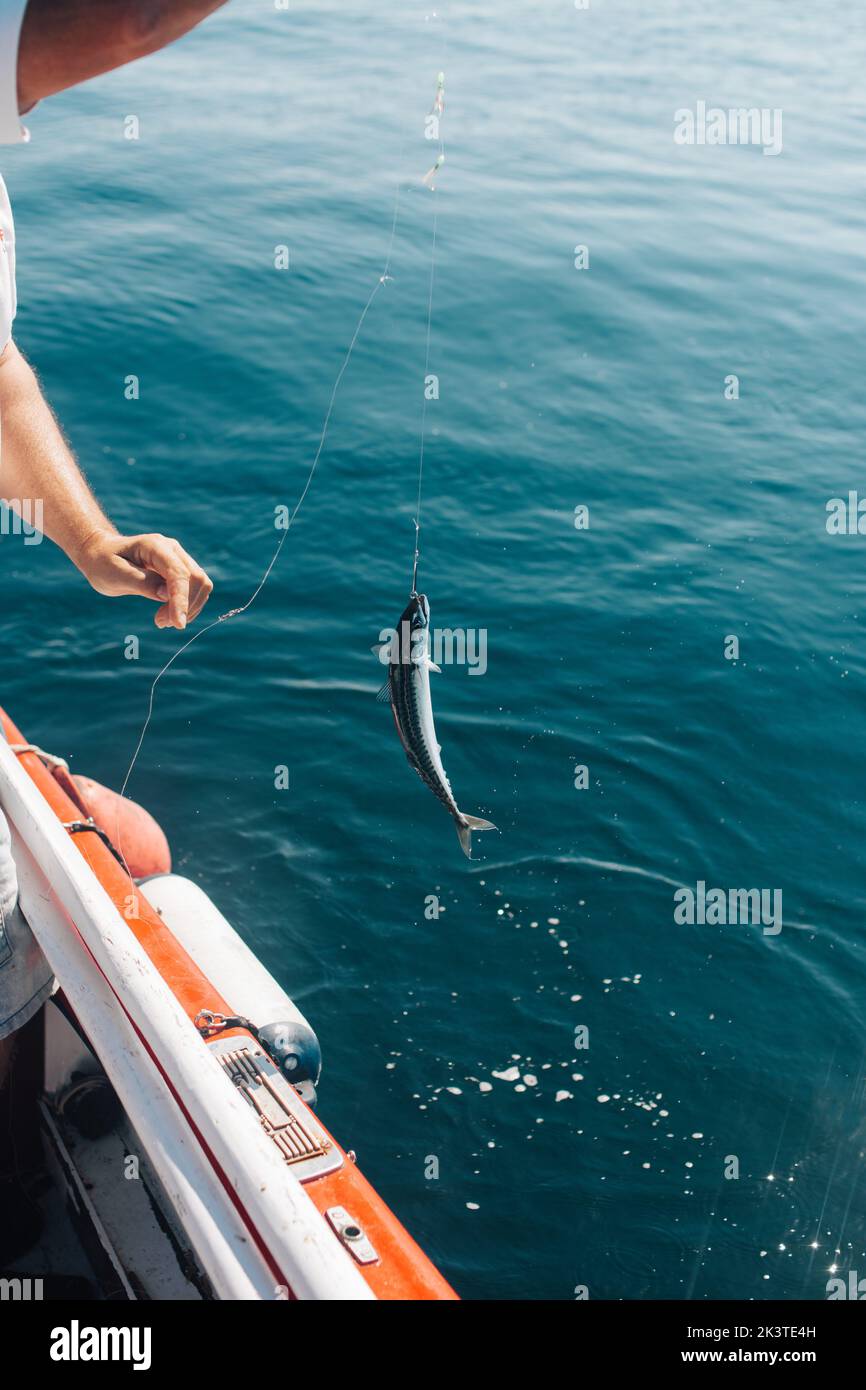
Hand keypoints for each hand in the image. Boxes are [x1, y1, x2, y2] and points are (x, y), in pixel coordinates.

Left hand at [75, 528, 212, 629]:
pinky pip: (196, 589)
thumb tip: (167, 595)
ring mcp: (178, 558)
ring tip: (162, 620)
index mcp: (155, 546)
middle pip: (196, 579)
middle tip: (160, 622)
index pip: (178, 573)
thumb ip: (142, 583)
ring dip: (188, 607)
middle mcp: (172, 549)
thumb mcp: (115, 575)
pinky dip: (187, 606)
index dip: (181, 599)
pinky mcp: (180, 570)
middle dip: (184, 605)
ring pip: (201, 585)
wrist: (101, 553)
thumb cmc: (104, 563)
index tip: (178, 624)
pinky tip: (168, 614)